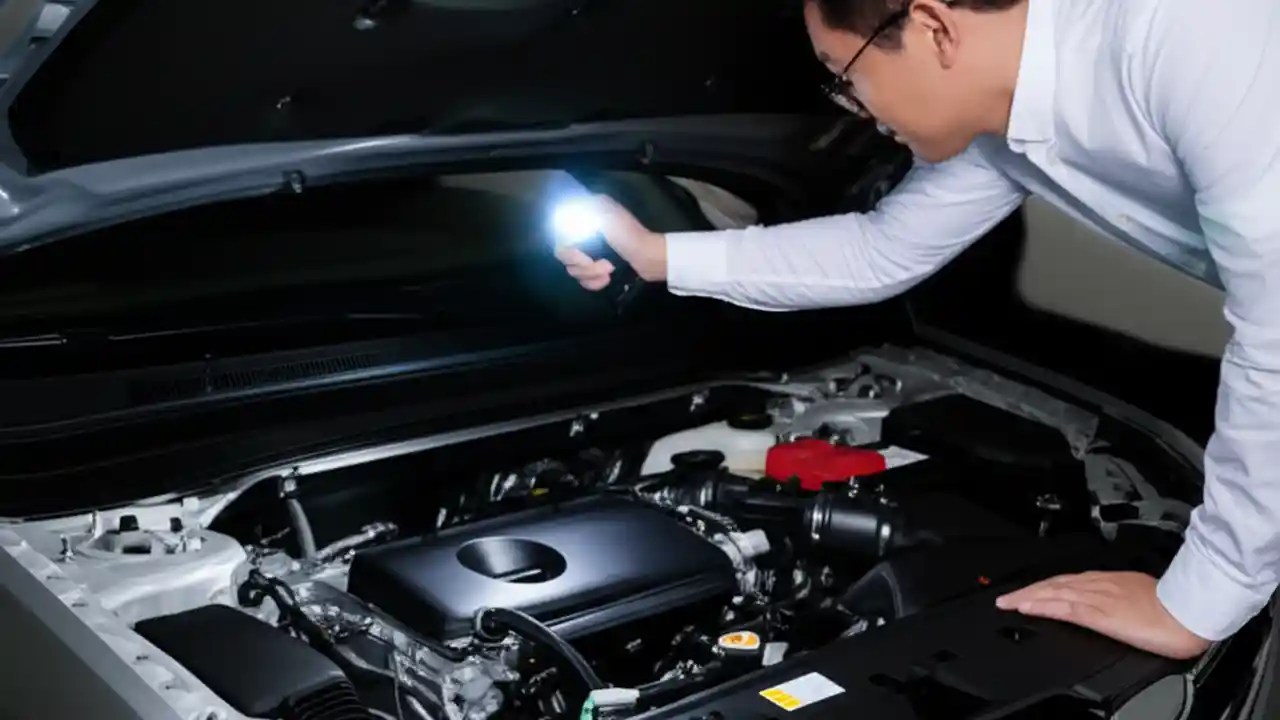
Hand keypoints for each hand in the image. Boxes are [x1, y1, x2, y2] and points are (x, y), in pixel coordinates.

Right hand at [554, 195, 666, 290]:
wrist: (651, 259)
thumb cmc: (631, 236)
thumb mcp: (608, 218)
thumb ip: (584, 214)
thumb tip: (563, 214)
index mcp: (585, 217)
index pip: (559, 233)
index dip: (567, 248)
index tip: (582, 256)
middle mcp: (584, 232)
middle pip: (563, 254)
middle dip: (582, 264)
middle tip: (603, 265)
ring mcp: (590, 251)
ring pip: (573, 269)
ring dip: (590, 274)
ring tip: (609, 272)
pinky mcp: (596, 268)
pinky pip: (583, 279)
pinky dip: (594, 282)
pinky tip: (607, 280)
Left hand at [995, 571, 1210, 659]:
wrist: (1187, 612)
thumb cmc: (1173, 607)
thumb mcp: (1141, 595)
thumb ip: (1122, 597)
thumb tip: (1115, 603)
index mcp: (1109, 581)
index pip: (1067, 581)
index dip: (1044, 586)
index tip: (1028, 591)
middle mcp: (1098, 584)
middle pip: (1054, 584)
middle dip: (1028, 590)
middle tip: (1005, 597)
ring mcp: (1096, 597)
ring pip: (1053, 592)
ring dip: (1027, 597)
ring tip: (1007, 603)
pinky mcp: (1098, 613)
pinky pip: (1063, 607)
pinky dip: (1042, 606)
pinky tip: (1027, 608)